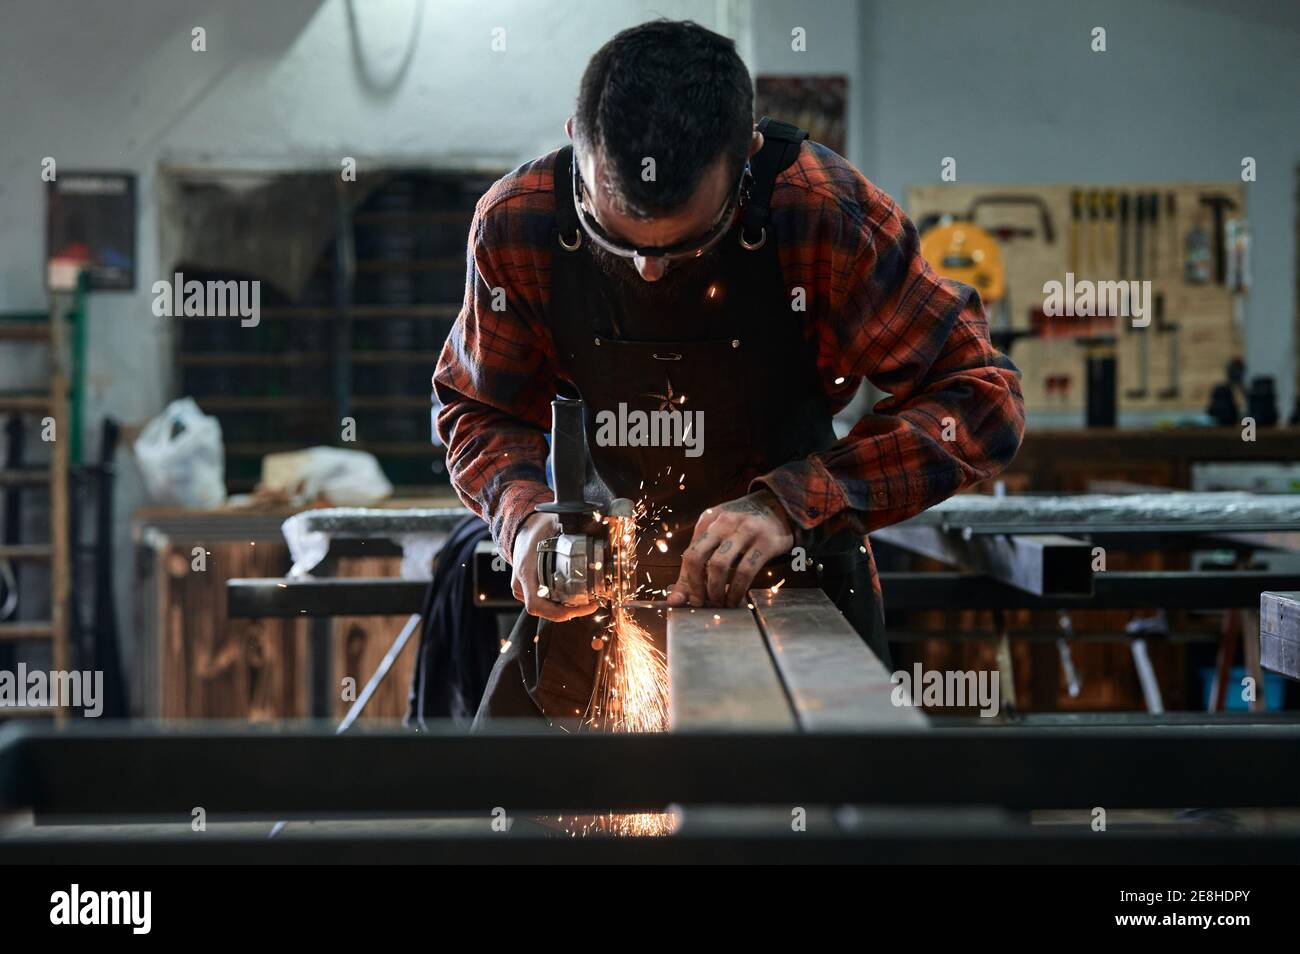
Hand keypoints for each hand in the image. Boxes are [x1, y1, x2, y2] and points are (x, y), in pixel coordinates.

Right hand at [510, 511, 598, 621]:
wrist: (522, 528)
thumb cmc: (536, 527)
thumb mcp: (555, 523)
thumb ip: (575, 524)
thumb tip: (597, 524)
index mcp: (526, 571)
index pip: (536, 604)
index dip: (561, 612)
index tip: (585, 605)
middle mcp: (521, 584)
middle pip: (545, 610)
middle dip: (570, 611)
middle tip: (592, 604)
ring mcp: (522, 588)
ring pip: (544, 608)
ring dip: (565, 608)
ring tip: (587, 602)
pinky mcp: (527, 589)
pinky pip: (543, 603)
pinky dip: (559, 603)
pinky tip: (574, 598)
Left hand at [667, 490, 793, 608]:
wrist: (779, 508)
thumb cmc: (742, 529)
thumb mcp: (719, 538)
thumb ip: (697, 566)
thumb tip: (675, 600)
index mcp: (708, 519)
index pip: (689, 554)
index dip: (687, 581)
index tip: (691, 599)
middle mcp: (724, 521)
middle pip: (697, 557)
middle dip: (696, 586)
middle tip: (702, 602)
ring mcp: (746, 530)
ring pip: (719, 565)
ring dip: (716, 590)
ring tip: (720, 602)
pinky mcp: (766, 542)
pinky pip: (745, 571)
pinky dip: (737, 590)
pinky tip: (735, 599)